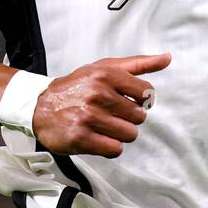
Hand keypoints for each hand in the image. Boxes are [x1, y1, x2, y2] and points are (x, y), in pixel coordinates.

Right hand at [33, 52, 170, 157]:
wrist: (40, 106)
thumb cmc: (77, 86)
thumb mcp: (105, 68)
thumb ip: (138, 64)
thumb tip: (167, 58)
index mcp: (106, 74)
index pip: (146, 93)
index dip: (139, 100)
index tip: (126, 101)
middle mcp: (98, 94)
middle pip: (139, 117)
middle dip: (127, 118)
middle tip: (109, 114)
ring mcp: (89, 117)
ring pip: (129, 135)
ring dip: (119, 134)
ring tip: (103, 126)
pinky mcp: (81, 138)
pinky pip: (114, 150)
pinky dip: (109, 147)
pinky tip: (97, 137)